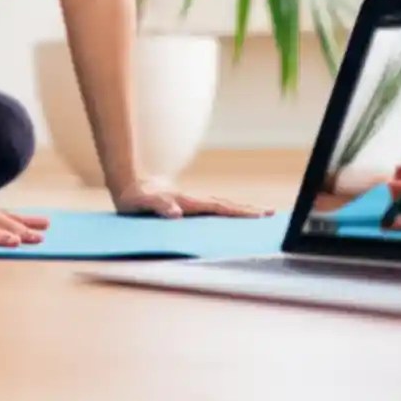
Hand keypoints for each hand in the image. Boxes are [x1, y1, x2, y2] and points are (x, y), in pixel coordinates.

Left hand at [111, 181, 273, 218]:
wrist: (129, 183)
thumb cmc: (134, 196)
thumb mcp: (141, 202)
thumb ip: (158, 205)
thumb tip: (177, 213)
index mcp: (187, 200)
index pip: (218, 206)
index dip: (237, 211)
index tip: (257, 214)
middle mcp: (193, 200)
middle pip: (226, 204)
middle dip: (248, 209)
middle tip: (270, 214)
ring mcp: (192, 202)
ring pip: (222, 205)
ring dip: (241, 210)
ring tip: (261, 214)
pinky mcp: (189, 206)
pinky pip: (213, 209)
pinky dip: (228, 212)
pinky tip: (235, 217)